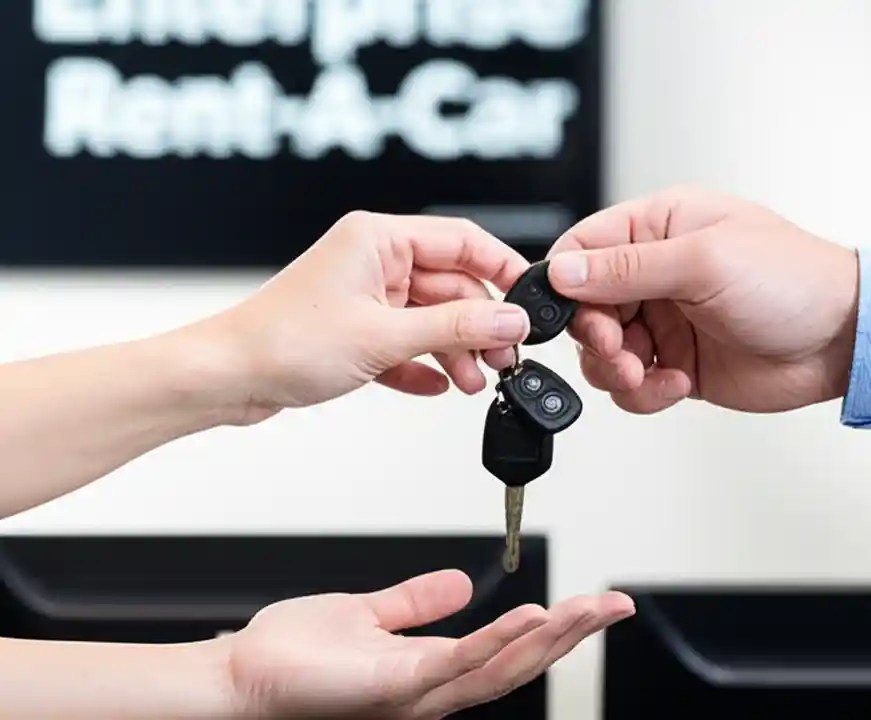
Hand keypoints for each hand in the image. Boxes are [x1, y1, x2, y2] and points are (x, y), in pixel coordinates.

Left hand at [198, 212, 531, 424]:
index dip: (502, 269)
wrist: (226, 379)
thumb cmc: (282, 342)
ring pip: (432, 318)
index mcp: (378, 238)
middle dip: (480, 325)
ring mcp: (365, 296)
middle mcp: (374, 260)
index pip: (462, 240)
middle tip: (503, 358)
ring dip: (456, 351)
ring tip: (473, 382)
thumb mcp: (384, 336)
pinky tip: (437, 386)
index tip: (530, 301)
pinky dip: (424, 366)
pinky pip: (407, 344)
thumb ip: (455, 328)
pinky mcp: (357, 330)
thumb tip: (510, 320)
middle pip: (452, 285)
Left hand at [224, 569, 633, 718]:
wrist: (237, 679)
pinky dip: (497, 643)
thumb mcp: (369, 616)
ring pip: (500, 671)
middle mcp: (432, 690)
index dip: (556, 630)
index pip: (508, 650)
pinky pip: (456, 666)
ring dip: (551, 641)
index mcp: (431, 670)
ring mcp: (416, 695)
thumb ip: (417, 603)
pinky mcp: (394, 689)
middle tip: (616, 604)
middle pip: (520, 666)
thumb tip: (463, 582)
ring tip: (590, 609)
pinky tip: (530, 619)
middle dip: (573, 636)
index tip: (593, 601)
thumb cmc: (290, 658)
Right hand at [544, 187, 859, 413]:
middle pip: (586, 306)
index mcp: (660, 226)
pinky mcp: (679, 363)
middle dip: (595, 334)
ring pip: (605, 351)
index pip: (584, 247)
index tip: (573, 312)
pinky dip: (644, 392)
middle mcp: (658, 272)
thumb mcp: (705, 260)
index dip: (567, 281)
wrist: (844, 340)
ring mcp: (668, 320)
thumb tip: (565, 271)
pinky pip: (635, 385)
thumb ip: (628, 267)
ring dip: (617, 370)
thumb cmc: (794, 281)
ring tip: (647, 373)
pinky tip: (674, 384)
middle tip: (618, 349)